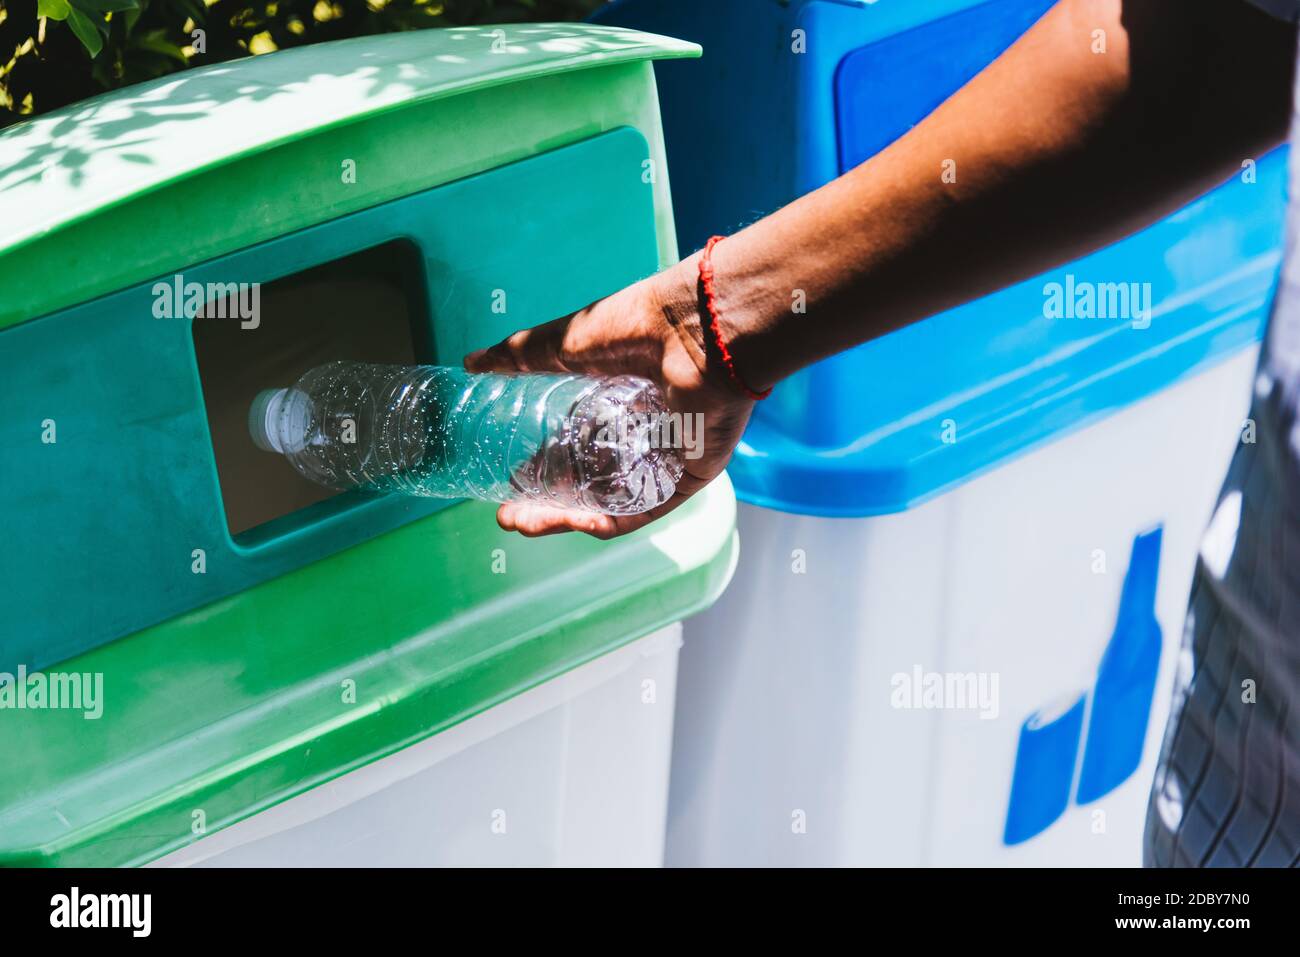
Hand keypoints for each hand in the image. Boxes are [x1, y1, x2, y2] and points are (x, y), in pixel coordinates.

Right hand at [464, 255, 754, 537]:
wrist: (695, 331)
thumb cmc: (634, 327)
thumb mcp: (562, 343)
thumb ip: (517, 356)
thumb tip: (471, 360)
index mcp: (613, 403)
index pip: (572, 449)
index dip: (540, 471)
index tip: (510, 485)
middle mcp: (638, 433)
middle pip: (587, 484)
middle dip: (547, 506)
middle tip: (510, 518)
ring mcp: (664, 457)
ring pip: (612, 503)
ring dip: (569, 519)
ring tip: (527, 524)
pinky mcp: (690, 475)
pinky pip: (648, 509)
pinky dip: (613, 521)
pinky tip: (578, 523)